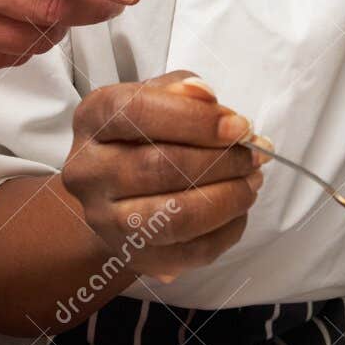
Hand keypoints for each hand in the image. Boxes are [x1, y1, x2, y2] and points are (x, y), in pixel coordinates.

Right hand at [62, 73, 265, 279]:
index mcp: (93, 118)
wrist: (117, 188)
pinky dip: (226, 231)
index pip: (136, 112)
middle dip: (221, 161)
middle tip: (256, 155)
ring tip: (251, 182)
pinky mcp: (131, 255)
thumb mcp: (159, 95)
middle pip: (159, 167)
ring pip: (175, 217)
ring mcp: (104, 220)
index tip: (240, 126)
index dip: (194, 119)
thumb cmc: (145, 132)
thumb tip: (205, 95)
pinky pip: (190, 252)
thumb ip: (183, 89)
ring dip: (228, 199)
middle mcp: (88, 171)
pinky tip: (239, 210)